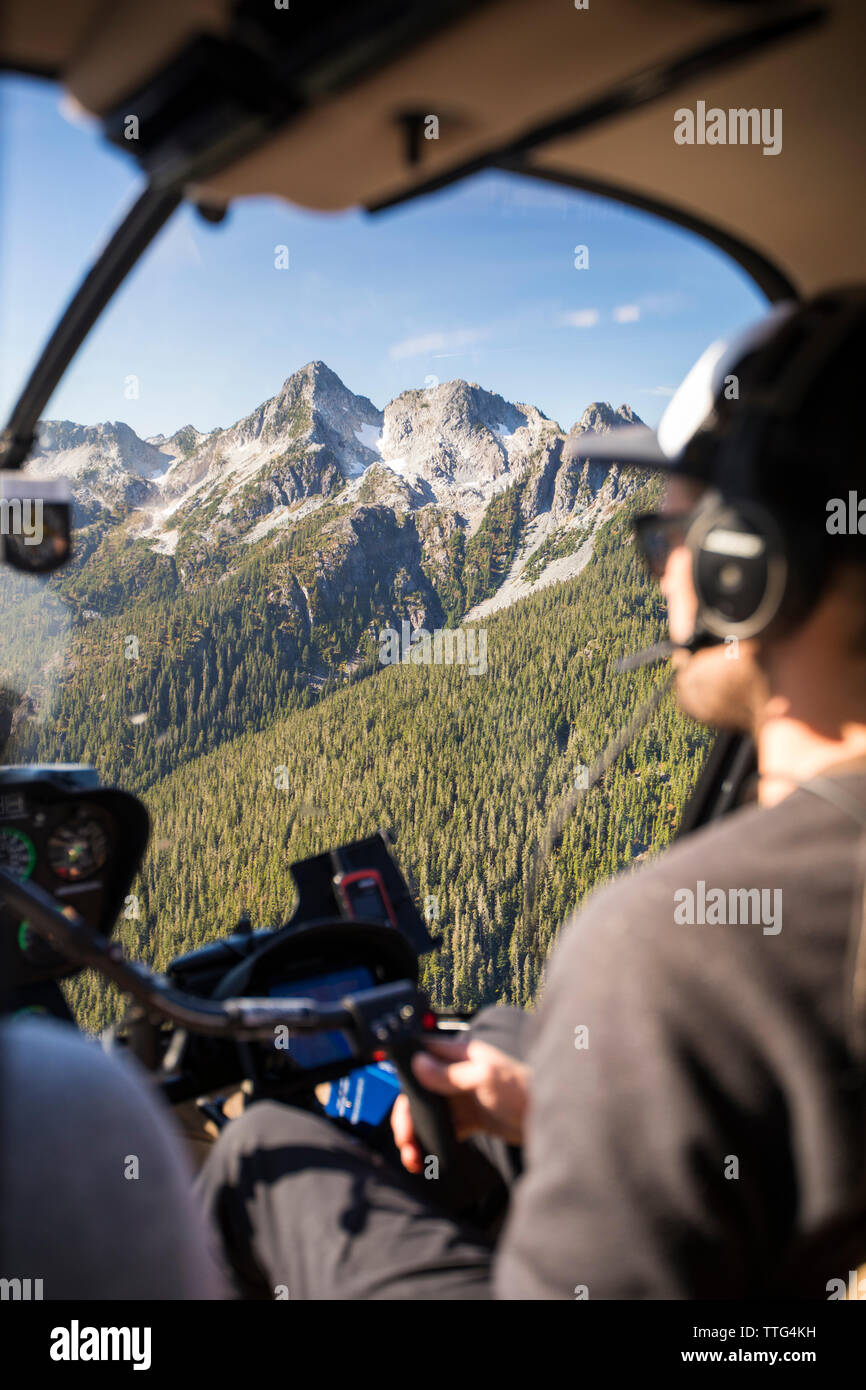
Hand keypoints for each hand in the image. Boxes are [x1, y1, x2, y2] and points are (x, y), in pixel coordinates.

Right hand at [390, 1036, 529, 1173]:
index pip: (422, 1053)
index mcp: (459, 1054)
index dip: (404, 1069)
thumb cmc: (521, 1090)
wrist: (548, 1119)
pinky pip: (441, 1131)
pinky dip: (430, 1144)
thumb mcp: (484, 1077)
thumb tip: (418, 1063)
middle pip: (418, 1090)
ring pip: (427, 1113)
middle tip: (404, 1139)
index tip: (395, 1092)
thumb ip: (450, 1072)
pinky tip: (426, 1160)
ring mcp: (462, 1098)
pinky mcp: (469, 1120)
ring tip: (413, 1157)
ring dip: (416, 1134)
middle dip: (406, 1115)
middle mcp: (456, 1073)